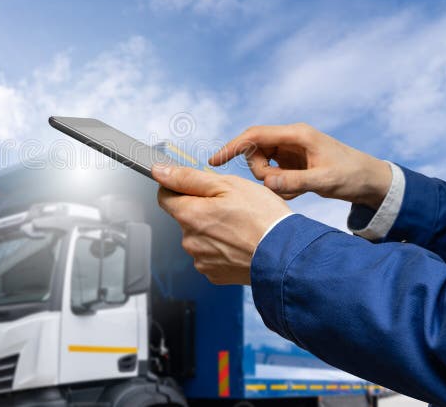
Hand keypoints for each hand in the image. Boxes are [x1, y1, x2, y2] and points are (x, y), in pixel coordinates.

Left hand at [152, 164, 291, 284]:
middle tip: (230, 207)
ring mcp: (201, 260)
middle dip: (201, 210)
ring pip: (198, 237)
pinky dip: (221, 248)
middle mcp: (189, 240)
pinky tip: (239, 243)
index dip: (178, 187)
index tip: (194, 186)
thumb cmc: (262, 218)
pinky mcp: (213, 274)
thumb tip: (159, 171)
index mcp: (189, 215)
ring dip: (212, 230)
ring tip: (239, 227)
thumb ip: (188, 177)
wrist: (286, 256)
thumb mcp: (227, 185)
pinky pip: (210, 255)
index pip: (165, 196)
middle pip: (185, 217)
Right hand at [209, 123, 391, 209]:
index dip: (232, 147)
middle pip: (255, 152)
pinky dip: (279, 186)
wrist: (370, 180)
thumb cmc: (352, 175)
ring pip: (262, 165)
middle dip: (261, 172)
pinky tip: (298, 191)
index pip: (255, 136)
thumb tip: (267, 183)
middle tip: (281, 186)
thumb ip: (295, 182)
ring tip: (295, 191)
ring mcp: (291, 151)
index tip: (214, 161)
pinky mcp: (293, 163)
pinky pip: (273, 174)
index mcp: (296, 135)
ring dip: (271, 181)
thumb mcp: (325, 181)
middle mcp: (291, 139)